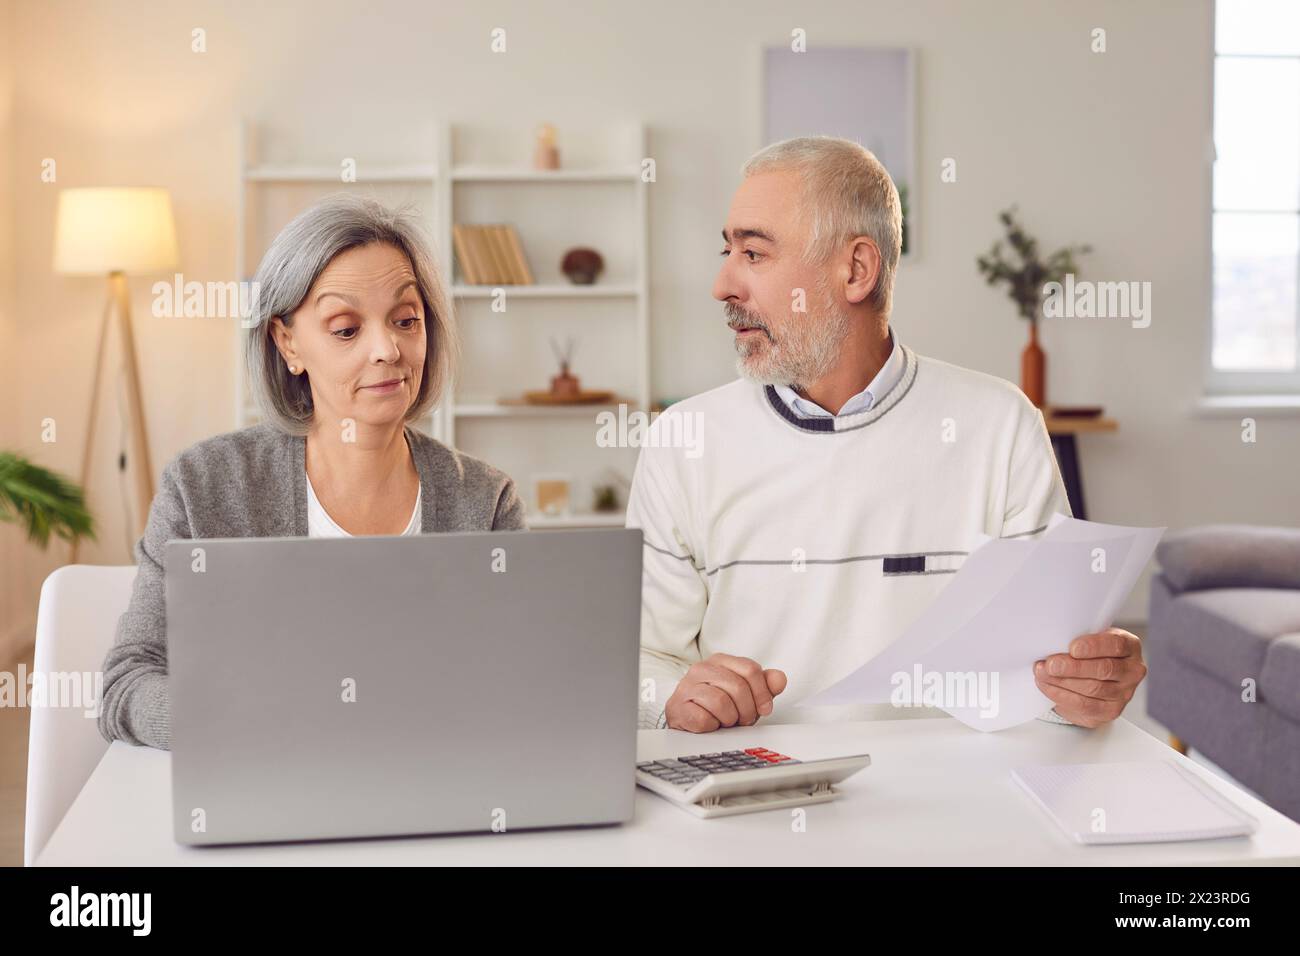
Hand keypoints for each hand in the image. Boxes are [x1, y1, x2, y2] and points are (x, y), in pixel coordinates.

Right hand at [665, 653, 787, 731]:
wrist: (687, 720)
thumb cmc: (717, 706)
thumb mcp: (746, 695)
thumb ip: (765, 685)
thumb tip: (779, 679)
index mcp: (720, 660)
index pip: (750, 669)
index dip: (763, 693)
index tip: (764, 708)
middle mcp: (701, 668)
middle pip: (738, 687)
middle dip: (747, 709)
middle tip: (744, 719)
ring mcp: (687, 686)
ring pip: (721, 702)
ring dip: (730, 719)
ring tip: (726, 721)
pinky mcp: (678, 707)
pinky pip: (705, 719)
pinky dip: (713, 726)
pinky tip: (711, 724)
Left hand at [1033, 626, 1146, 727]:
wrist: (1092, 680)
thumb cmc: (1089, 654)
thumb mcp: (1089, 639)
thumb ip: (1079, 636)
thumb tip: (1054, 639)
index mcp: (1129, 646)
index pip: (1116, 644)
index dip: (1094, 646)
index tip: (1072, 648)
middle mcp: (1132, 670)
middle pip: (1104, 669)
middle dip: (1073, 667)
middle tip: (1051, 664)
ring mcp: (1124, 693)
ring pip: (1093, 688)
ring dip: (1062, 681)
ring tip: (1043, 673)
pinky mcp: (1111, 711)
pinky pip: (1084, 705)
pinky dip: (1061, 695)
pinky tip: (1048, 686)